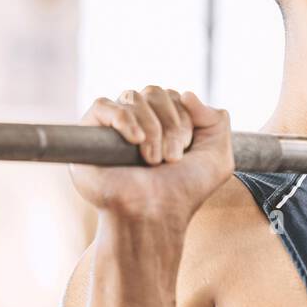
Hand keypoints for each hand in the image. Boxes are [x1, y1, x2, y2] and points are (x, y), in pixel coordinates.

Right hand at [69, 86, 234, 224]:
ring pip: (133, 97)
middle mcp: (138, 121)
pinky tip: (135, 140)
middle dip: (170, 124)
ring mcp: (113, 127)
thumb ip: (216, 120)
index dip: (185, 118)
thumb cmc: (183, 191)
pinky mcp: (89, 134)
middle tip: (172, 158)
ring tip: (153, 160)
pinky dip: (123, 119)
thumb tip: (186, 93)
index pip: (174, 96)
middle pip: (154, 93)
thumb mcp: (217, 157)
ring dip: (151, 129)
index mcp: (164, 122)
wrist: (154, 214)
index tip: (186, 150)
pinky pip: (102, 105)